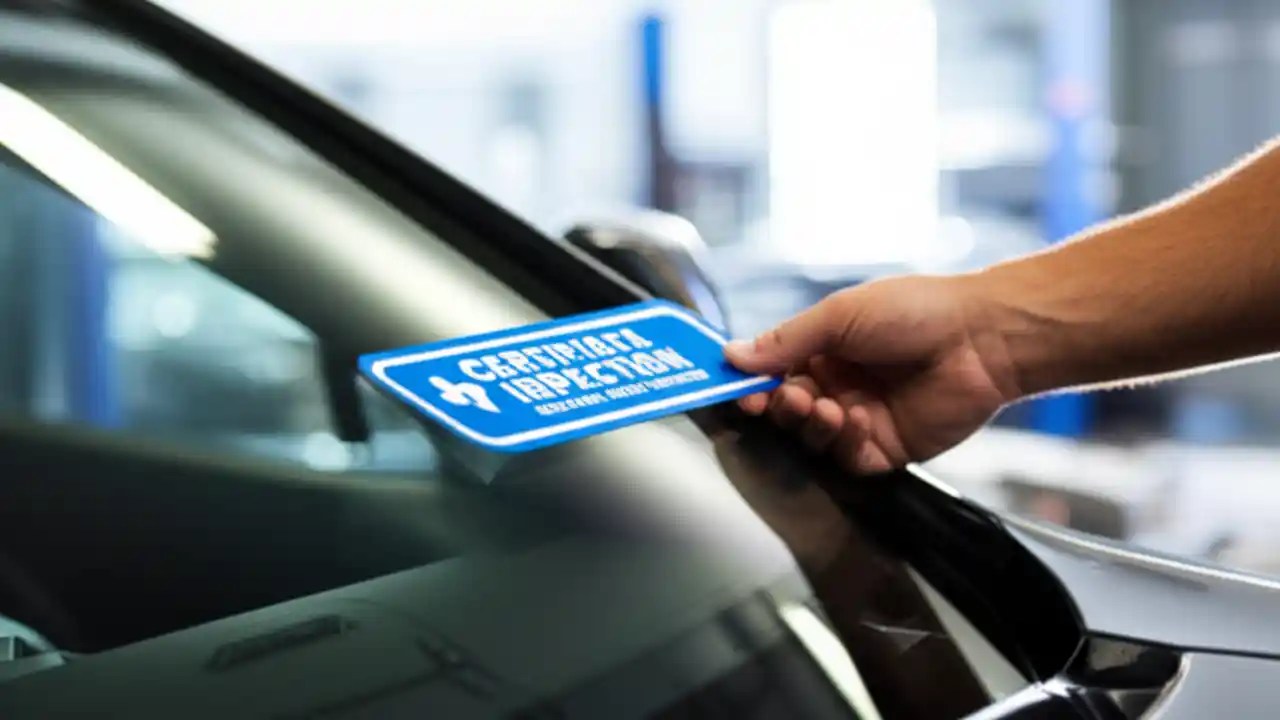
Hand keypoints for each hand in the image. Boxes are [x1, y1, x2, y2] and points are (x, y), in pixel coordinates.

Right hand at [725, 275, 1020, 472]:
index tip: (739, 391)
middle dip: (780, 406)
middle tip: (787, 397)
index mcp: (826, 348)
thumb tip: (731, 355)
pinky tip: (855, 420)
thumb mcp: (840, 315)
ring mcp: (861, 419)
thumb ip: (786, 340)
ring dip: (810, 424)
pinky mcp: (886, 448)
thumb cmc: (916, 311)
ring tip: (825, 407)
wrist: (983, 338)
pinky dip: (843, 443)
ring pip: (812, 438)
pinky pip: (847, 459)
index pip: (774, 373)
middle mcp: (839, 384)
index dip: (753, 384)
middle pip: (787, 409)